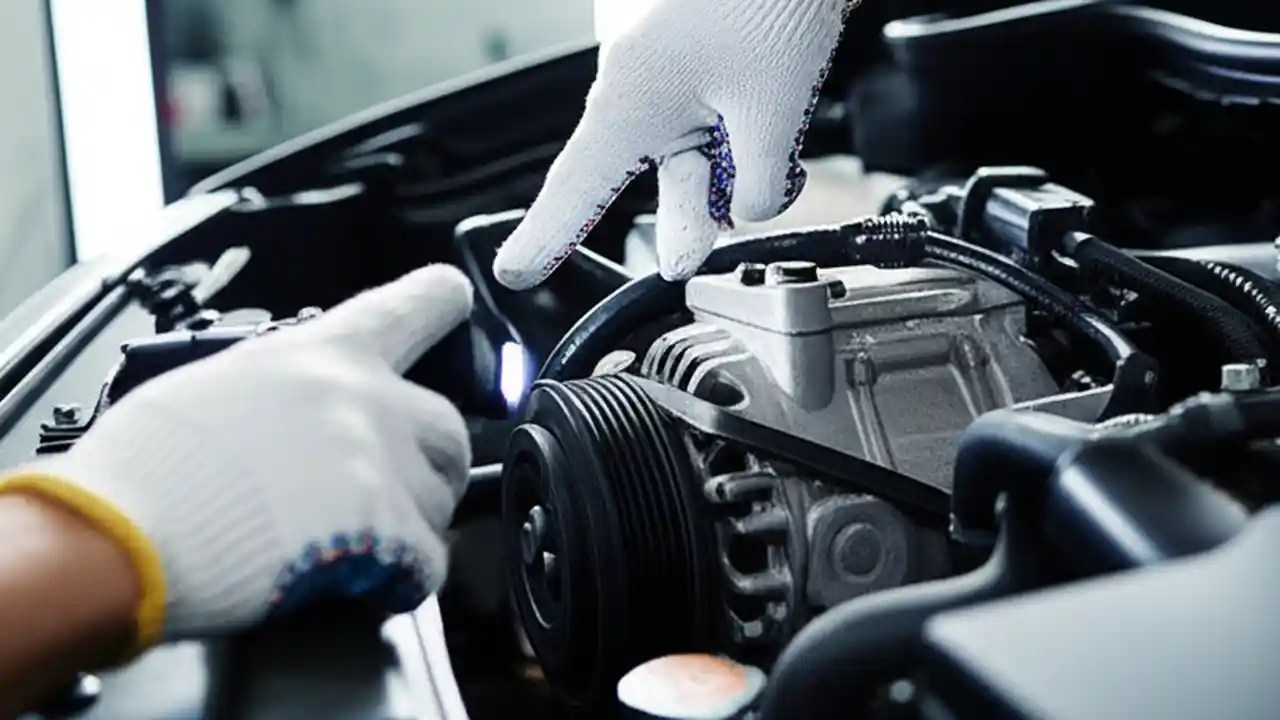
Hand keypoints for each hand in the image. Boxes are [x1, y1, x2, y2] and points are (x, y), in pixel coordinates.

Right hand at [2, 265, 473, 648]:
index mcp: (323, 354)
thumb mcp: (216, 385)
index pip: (407, 308)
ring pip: (442, 499)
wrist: (128, 529)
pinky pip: (429, 563)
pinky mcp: (387, 530)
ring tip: (354, 542)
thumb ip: (282, 393)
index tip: (457, 292)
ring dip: (411, 526)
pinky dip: (403, 579)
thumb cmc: (150, 462)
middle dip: (428, 465)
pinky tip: (366, 582)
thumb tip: (292, 420)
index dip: (438, 301)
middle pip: (448, 428)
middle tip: (390, 490)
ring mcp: (383, 463)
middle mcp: (366, 398)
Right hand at [493, 0, 857, 288]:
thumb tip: (754, 209)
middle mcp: (635, 83)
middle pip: (659, 175)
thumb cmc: (769, 1)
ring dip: (738, 158)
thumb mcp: (775, 114)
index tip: (514, 273)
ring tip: (774, 139)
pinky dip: (748, 121)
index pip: (576, 190)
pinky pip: (713, 106)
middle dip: (692, 212)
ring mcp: (665, 63)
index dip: (546, 238)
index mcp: (631, 101)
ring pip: (695, 143)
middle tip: (690, 254)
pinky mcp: (697, 47)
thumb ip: (760, 184)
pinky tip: (780, 95)